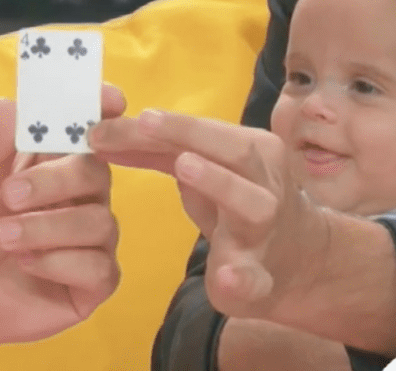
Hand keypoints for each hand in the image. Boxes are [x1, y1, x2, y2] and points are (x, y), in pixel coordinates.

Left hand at [0, 85, 124, 359]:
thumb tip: (8, 104)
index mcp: (55, 166)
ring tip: (4, 236)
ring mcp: (91, 242)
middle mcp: (81, 199)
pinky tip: (26, 264)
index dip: (105, 113)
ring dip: (47, 227)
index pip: (92, 133)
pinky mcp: (92, 285)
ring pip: (100, 222)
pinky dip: (59, 262)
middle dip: (55, 182)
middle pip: (98, 174)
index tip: (109, 100)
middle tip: (9, 195)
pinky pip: (100, 268)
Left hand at [90, 109, 395, 355]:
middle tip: (147, 123)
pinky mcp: (259, 278)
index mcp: (252, 151)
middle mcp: (265, 183)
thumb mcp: (201, 169)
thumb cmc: (239, 200)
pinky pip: (254, 277)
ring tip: (185, 166)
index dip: (164, 121)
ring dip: (219, 183)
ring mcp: (267, 231)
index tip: (120, 117)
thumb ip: (156, 152)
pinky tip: (225, 274)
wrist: (297, 259)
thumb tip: (99, 135)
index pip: (206, 129)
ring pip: (252, 204)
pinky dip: (240, 275)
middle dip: (190, 134)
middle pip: (235, 151)